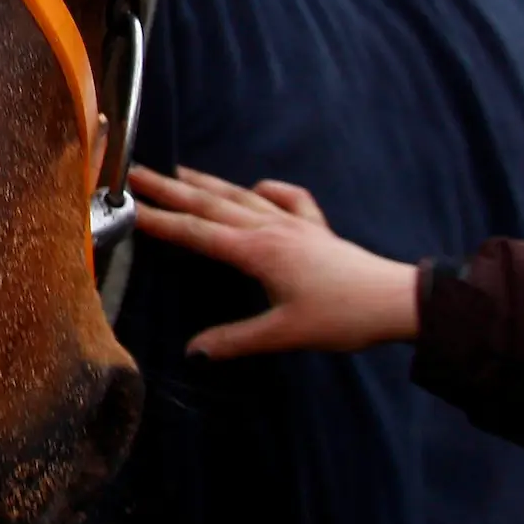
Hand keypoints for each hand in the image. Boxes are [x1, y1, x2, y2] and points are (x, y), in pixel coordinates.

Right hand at [130, 164, 419, 357]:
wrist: (396, 300)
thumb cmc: (342, 317)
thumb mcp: (285, 334)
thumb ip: (236, 340)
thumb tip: (193, 353)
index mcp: (257, 251)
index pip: (197, 233)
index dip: (159, 220)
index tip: (127, 206)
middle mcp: (270, 228)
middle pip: (211, 203)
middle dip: (169, 188)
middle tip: (135, 172)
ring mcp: (294, 223)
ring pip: (240, 195)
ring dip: (206, 182)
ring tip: (177, 170)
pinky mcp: (316, 228)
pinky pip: (286, 198)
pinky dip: (267, 189)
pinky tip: (256, 188)